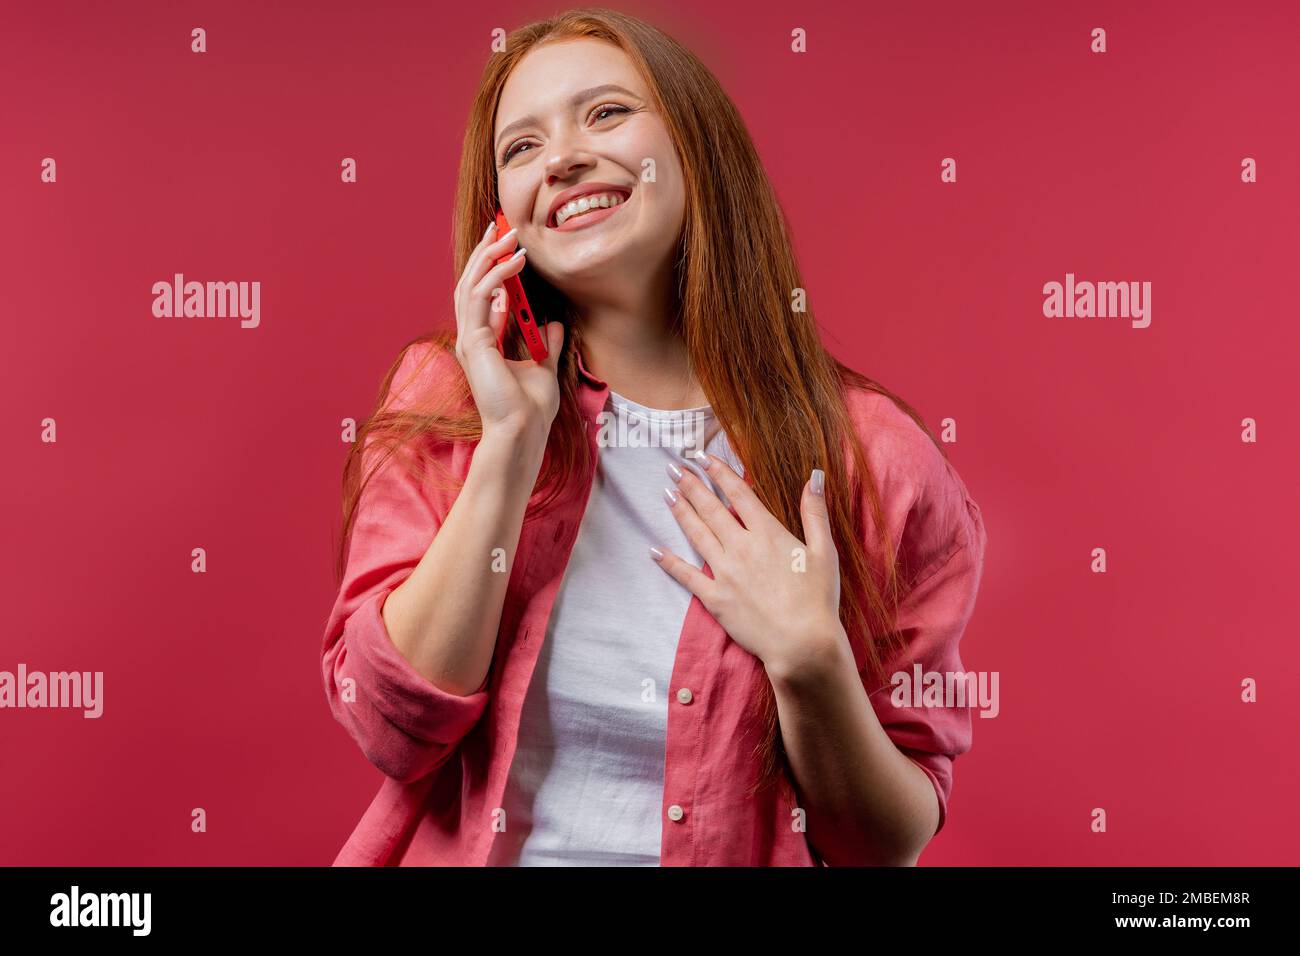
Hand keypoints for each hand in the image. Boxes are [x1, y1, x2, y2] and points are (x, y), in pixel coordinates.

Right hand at [453, 219, 565, 449]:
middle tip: (500, 224)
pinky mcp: (474, 342)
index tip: (506, 244)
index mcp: (483, 342)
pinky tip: (514, 261)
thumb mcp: (544, 366)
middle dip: (485, 251)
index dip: (492, 266)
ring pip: (471, 284)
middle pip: (471, 282)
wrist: (522, 431)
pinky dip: (496, 275)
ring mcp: (469, 339)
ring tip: (510, 235)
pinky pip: (480, 297)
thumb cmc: (530, 409)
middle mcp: (472, 338)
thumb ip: (545, 343)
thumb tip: (554, 323)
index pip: (482, 294)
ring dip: (490, 256)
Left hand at [652, 453, 843, 673]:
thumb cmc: (817, 599)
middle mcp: (741, 547)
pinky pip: (687, 576)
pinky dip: (670, 563)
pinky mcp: (715, 598)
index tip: (702, 456)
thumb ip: (815, 513)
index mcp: (768, 533)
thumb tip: (813, 477)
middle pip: (711, 509)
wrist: (802, 643)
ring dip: (680, 512)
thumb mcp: (825, 552)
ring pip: (697, 535)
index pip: (738, 493)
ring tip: (666, 493)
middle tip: (673, 468)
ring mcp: (725, 572)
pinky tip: (655, 550)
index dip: (718, 472)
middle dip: (690, 485)